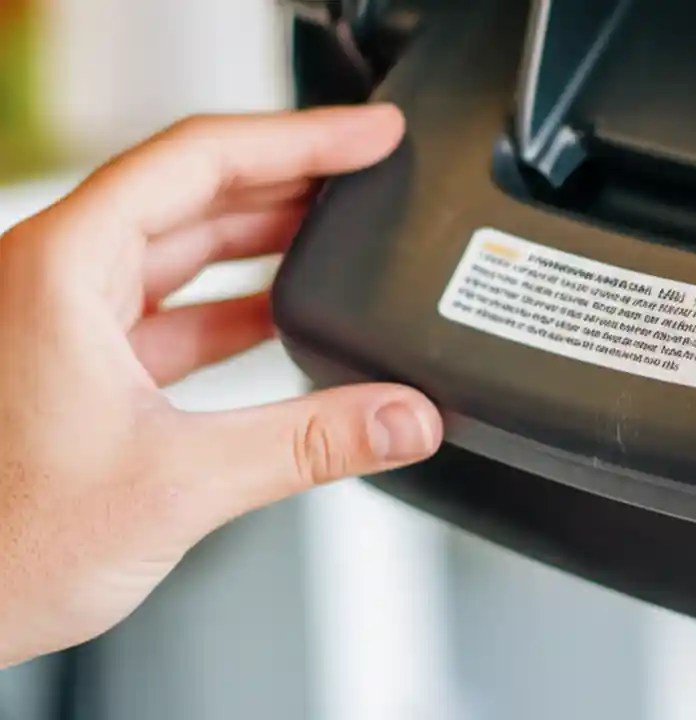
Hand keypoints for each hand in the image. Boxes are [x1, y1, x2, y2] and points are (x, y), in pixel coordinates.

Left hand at [0, 105, 441, 666]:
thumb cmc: (1, 545)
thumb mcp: (177, 484)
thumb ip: (309, 444)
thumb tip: (403, 417)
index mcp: (62, 268)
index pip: (199, 159)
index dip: (300, 137)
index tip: (369, 134)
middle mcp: (56, 277)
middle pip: (195, 191)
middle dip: (292, 179)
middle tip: (371, 173)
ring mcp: (66, 320)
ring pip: (183, 248)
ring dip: (266, 240)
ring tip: (343, 233)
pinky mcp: (81, 365)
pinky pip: (174, 308)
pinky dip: (238, 305)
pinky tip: (288, 315)